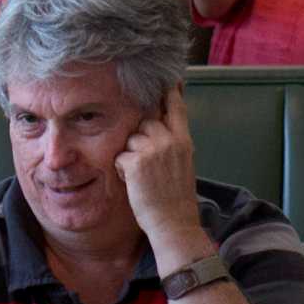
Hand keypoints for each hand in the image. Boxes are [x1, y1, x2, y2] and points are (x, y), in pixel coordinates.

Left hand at [115, 84, 202, 245]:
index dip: (169, 91)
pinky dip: (122, 170)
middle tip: (148, 162)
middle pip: (145, 121)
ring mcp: (152, 151)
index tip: (167, 77)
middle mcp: (170, 141)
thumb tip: (161, 123)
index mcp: (184, 141)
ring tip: (142, 175)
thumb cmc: (176, 197)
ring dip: (130, 154)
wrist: (174, 225)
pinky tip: (134, 183)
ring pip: (130, 138)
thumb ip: (173, 142)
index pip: (176, 107)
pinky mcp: (135, 163)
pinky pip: (119, 156)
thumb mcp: (183, 163)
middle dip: (140, 136)